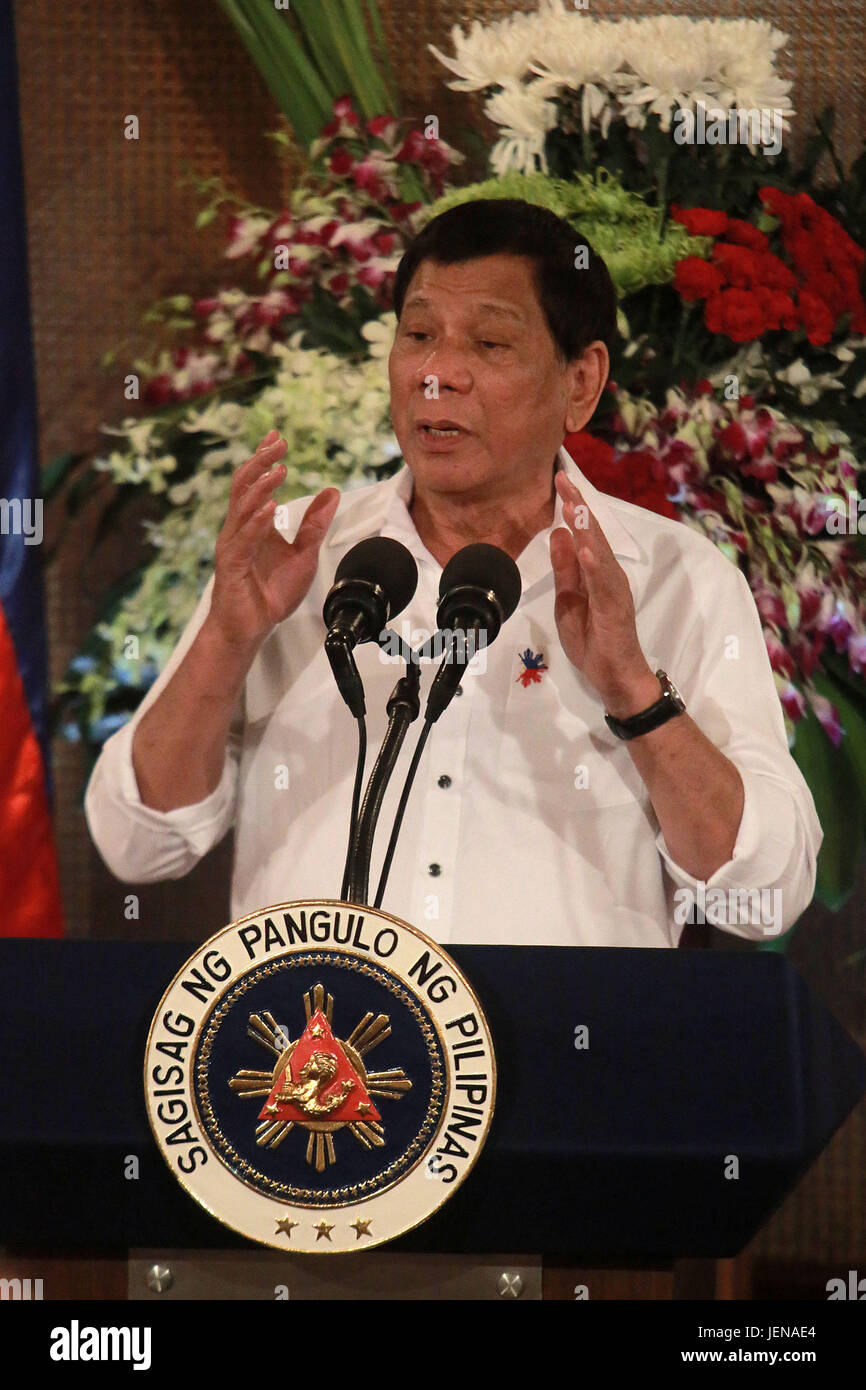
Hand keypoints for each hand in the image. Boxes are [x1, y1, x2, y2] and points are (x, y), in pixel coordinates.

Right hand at [209, 430, 339, 649]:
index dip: (264, 458)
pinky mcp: (232, 565)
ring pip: (241, 508)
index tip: (277, 437)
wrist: (250, 629)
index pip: (255, 483)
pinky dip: (257, 521)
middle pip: (244, 486)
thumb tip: (332, 491)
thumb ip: (315, 524)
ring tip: (279, 469)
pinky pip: (243, 539)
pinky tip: (271, 507)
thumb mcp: (304, 554)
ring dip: (260, 486)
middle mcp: (239, 529)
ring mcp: (233, 546)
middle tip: (279, 444)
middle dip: (260, 462)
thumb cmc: (271, 593)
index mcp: (254, 524)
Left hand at [549, 472, 657, 716]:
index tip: (558, 481)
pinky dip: (595, 565)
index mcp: (596, 572)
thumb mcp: (568, 601)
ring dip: (586, 528)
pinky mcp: (616, 608)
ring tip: (572, 505)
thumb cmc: (594, 641)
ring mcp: (614, 590)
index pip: (583, 533)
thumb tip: (558, 534)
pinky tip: (586, 549)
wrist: (614, 676)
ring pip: (599, 553)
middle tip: (563, 479)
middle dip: (578, 506)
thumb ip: (565, 569)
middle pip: (592, 534)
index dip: (572, 507)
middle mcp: (609, 574)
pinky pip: (604, 584)